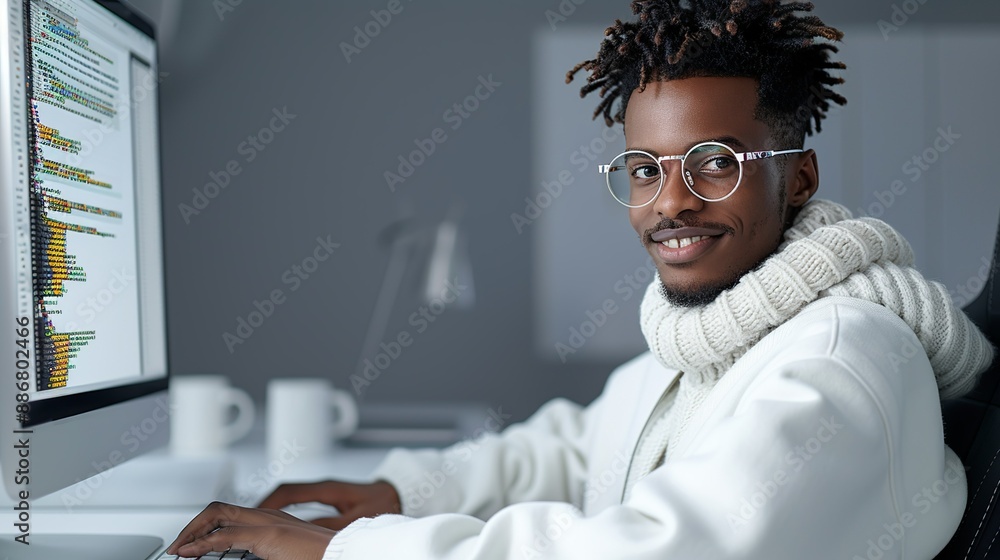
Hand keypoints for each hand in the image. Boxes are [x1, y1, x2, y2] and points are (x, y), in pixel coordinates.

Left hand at [166, 501, 334, 558]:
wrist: (343, 554)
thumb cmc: (319, 556)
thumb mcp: (284, 554)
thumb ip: (266, 552)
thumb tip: (248, 558)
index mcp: (272, 521)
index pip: (230, 514)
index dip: (205, 525)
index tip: (191, 543)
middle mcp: (268, 516)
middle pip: (219, 509)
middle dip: (193, 525)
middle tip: (179, 545)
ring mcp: (267, 523)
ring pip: (218, 515)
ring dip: (193, 530)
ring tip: (179, 547)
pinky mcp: (268, 535)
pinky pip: (226, 536)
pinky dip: (203, 543)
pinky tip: (190, 552)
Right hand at [257, 480, 401, 529]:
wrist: (397, 492)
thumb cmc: (381, 502)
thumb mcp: (355, 517)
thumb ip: (331, 523)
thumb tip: (308, 530)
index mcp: (327, 488)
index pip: (289, 491)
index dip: (268, 503)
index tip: (254, 515)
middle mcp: (321, 486)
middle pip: (283, 492)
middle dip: (262, 504)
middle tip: (242, 520)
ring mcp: (323, 490)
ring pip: (288, 496)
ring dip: (270, 507)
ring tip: (252, 522)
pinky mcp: (326, 497)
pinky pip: (296, 501)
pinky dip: (282, 510)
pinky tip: (276, 523)